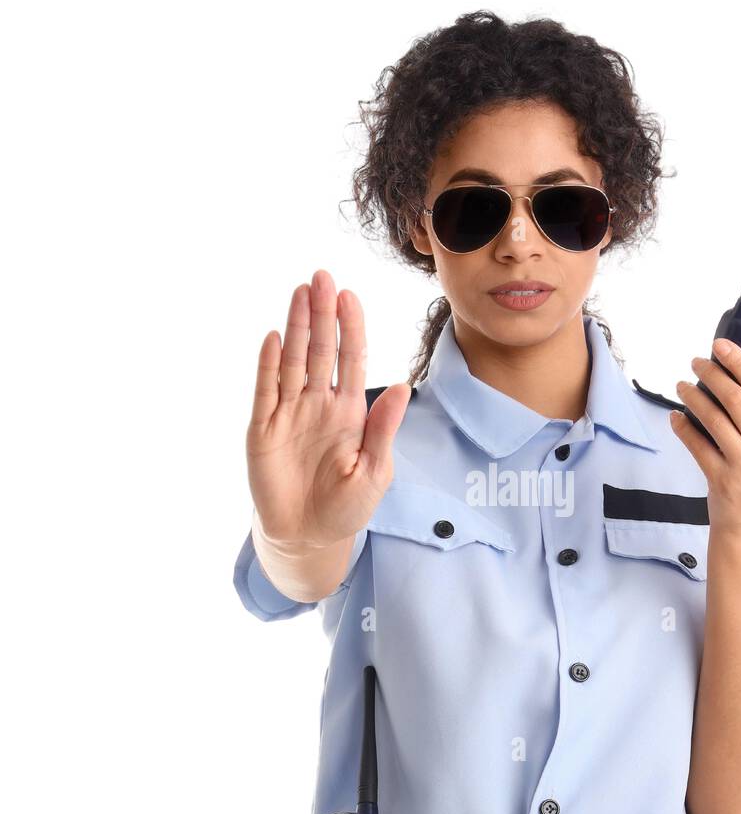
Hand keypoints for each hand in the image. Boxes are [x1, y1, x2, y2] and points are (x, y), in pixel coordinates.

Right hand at [245, 269, 410, 549]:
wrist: (308, 536)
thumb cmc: (346, 506)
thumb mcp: (374, 471)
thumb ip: (384, 429)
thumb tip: (402, 387)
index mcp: (349, 411)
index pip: (352, 359)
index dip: (351, 327)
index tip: (350, 296)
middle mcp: (318, 404)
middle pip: (321, 350)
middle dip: (322, 314)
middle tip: (323, 277)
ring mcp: (289, 414)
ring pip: (294, 361)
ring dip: (297, 327)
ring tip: (301, 293)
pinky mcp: (264, 430)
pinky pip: (266, 391)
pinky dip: (270, 365)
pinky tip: (275, 337)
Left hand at [670, 338, 740, 535]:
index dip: (739, 361)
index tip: (720, 344)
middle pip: (735, 398)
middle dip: (711, 374)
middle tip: (696, 362)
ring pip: (713, 419)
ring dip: (692, 398)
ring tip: (681, 385)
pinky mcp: (722, 478)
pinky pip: (696, 445)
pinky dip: (682, 427)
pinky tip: (676, 416)